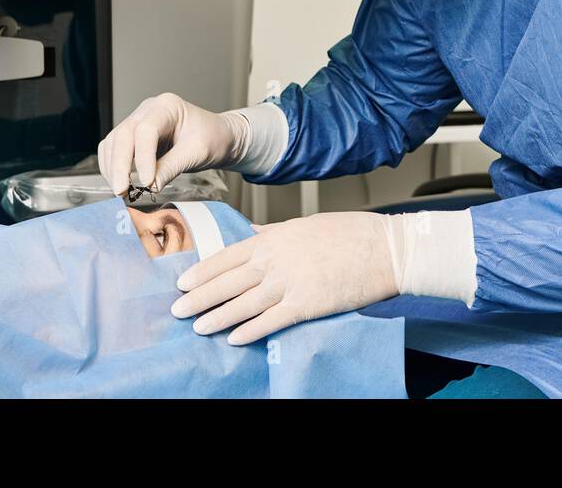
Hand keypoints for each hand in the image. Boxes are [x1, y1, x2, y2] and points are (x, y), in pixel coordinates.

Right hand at [97, 93, 244, 195]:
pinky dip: (113, 167)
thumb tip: (150, 186)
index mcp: (167, 106)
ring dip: (112, 168)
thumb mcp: (198, 152)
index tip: (146, 182)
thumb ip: (173, 167)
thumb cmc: (213, 138)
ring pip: (113, 143)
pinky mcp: (133, 137)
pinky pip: (114, 150)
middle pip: (123, 135)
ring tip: (121, 191)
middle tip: (121, 190)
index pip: (146, 131)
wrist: (218, 137)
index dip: (143, 158)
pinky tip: (121, 183)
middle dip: (119, 165)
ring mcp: (138, 121)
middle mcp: (148, 110)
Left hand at [170, 211, 398, 344]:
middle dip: (199, 298)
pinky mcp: (306, 305)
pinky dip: (249, 331)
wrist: (384, 248)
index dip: (202, 272)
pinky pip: (270, 321)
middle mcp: (275, 260)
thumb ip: (274, 232)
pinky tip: (233, 339)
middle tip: (177, 311)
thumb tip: (250, 232)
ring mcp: (289, 283)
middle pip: (227, 282)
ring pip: (243, 304)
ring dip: (217, 318)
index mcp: (275, 238)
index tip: (182, 282)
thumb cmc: (350, 233)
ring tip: (198, 327)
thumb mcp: (305, 224)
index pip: (227, 256)